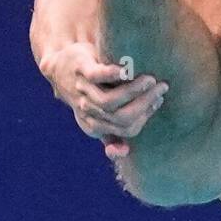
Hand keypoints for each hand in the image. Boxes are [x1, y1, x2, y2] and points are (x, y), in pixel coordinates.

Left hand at [37, 42, 167, 157]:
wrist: (60, 68)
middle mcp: (88, 111)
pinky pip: (97, 76)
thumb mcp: (98, 116)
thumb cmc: (89, 92)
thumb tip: (123, 153)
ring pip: (109, 101)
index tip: (159, 99)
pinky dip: (114, 74)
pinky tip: (128, 71)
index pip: (128, 129)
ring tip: (149, 79)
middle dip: (145, 103)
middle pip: (121, 118)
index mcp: (94, 126)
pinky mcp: (81, 70)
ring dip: (134, 90)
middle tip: (161, 87)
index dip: (147, 114)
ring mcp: (83, 90)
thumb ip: (112, 134)